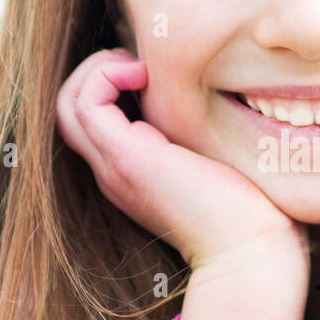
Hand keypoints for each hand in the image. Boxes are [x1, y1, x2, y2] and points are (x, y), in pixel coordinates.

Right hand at [55, 49, 307, 273]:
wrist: (249, 253)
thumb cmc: (250, 213)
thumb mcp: (216, 163)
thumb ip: (201, 136)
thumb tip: (219, 100)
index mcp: (132, 172)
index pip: (92, 118)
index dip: (112, 83)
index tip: (157, 76)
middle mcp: (114, 171)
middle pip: (69, 107)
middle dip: (98, 70)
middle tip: (144, 66)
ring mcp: (116, 166)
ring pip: (69, 102)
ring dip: (99, 69)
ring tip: (142, 68)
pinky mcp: (128, 159)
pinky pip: (87, 103)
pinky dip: (106, 75)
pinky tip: (146, 76)